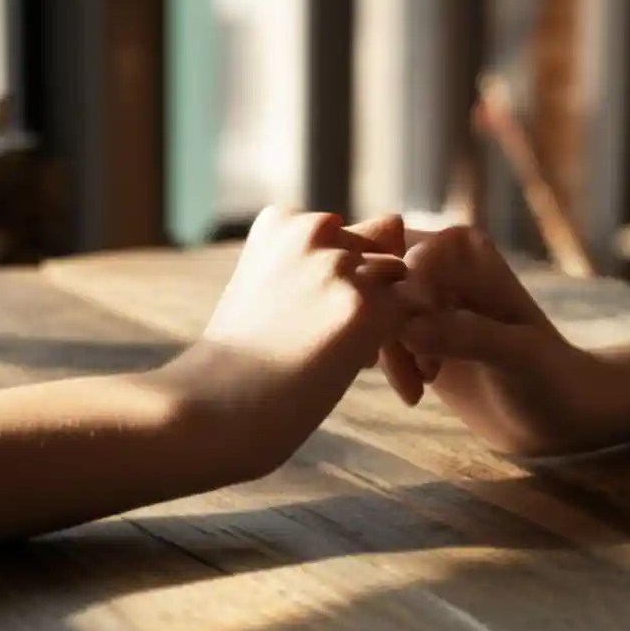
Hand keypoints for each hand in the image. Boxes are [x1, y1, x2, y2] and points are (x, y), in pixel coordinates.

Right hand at [171, 207, 416, 474]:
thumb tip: (398, 222)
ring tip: (374, 370)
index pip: (354, 237)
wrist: (210, 410)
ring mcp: (341, 266)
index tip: (321, 329)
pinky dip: (414, 349)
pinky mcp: (367, 306)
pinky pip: (420, 316)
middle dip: (378, 299)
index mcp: (283, 220)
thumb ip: (322, 259)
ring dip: (397, 322)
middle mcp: (314, 229)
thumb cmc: (238, 364)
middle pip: (384, 256)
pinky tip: (394, 383)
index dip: (349, 285)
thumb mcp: (268, 289)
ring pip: (405, 283)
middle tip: (354, 355)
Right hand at [389, 227, 606, 454]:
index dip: (406, 296)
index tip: (421, 341)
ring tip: (422, 384)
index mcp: (466, 249)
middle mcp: (439, 264)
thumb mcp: (516, 354)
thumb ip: (465, 336)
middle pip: (378, 278)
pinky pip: (374, 336)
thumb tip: (409, 328)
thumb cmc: (551, 376)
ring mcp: (421, 299)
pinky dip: (388, 365)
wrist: (557, 415)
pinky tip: (416, 391)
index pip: (407, 255)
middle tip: (418, 368)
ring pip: (370, 311)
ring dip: (386, 350)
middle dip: (383, 324)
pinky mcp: (412, 333)